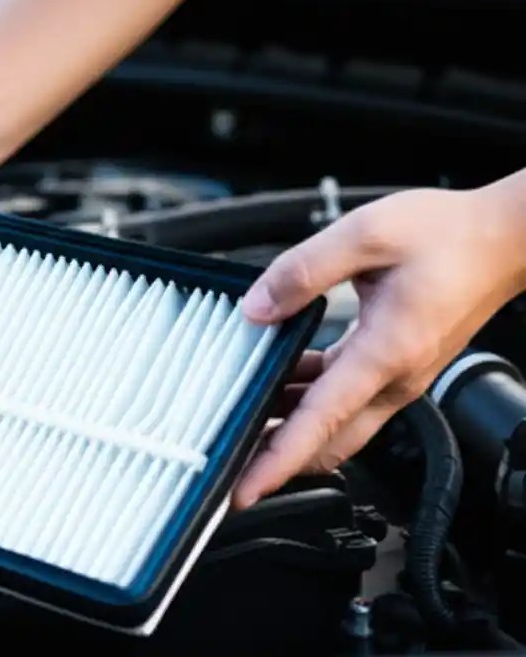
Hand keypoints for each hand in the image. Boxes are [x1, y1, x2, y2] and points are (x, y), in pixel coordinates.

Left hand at [233, 177, 525, 508]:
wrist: (506, 237)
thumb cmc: (449, 235)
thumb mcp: (364, 235)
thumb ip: (302, 271)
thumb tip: (256, 308)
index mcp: (385, 353)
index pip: (318, 423)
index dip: (275, 461)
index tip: (243, 491)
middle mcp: (394, 378)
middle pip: (326, 440)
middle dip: (275, 458)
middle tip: (228, 466)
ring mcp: (398, 376)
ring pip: (335, 421)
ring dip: (289, 424)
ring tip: (240, 416)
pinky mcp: (397, 365)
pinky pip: (346, 396)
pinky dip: (309, 396)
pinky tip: (281, 373)